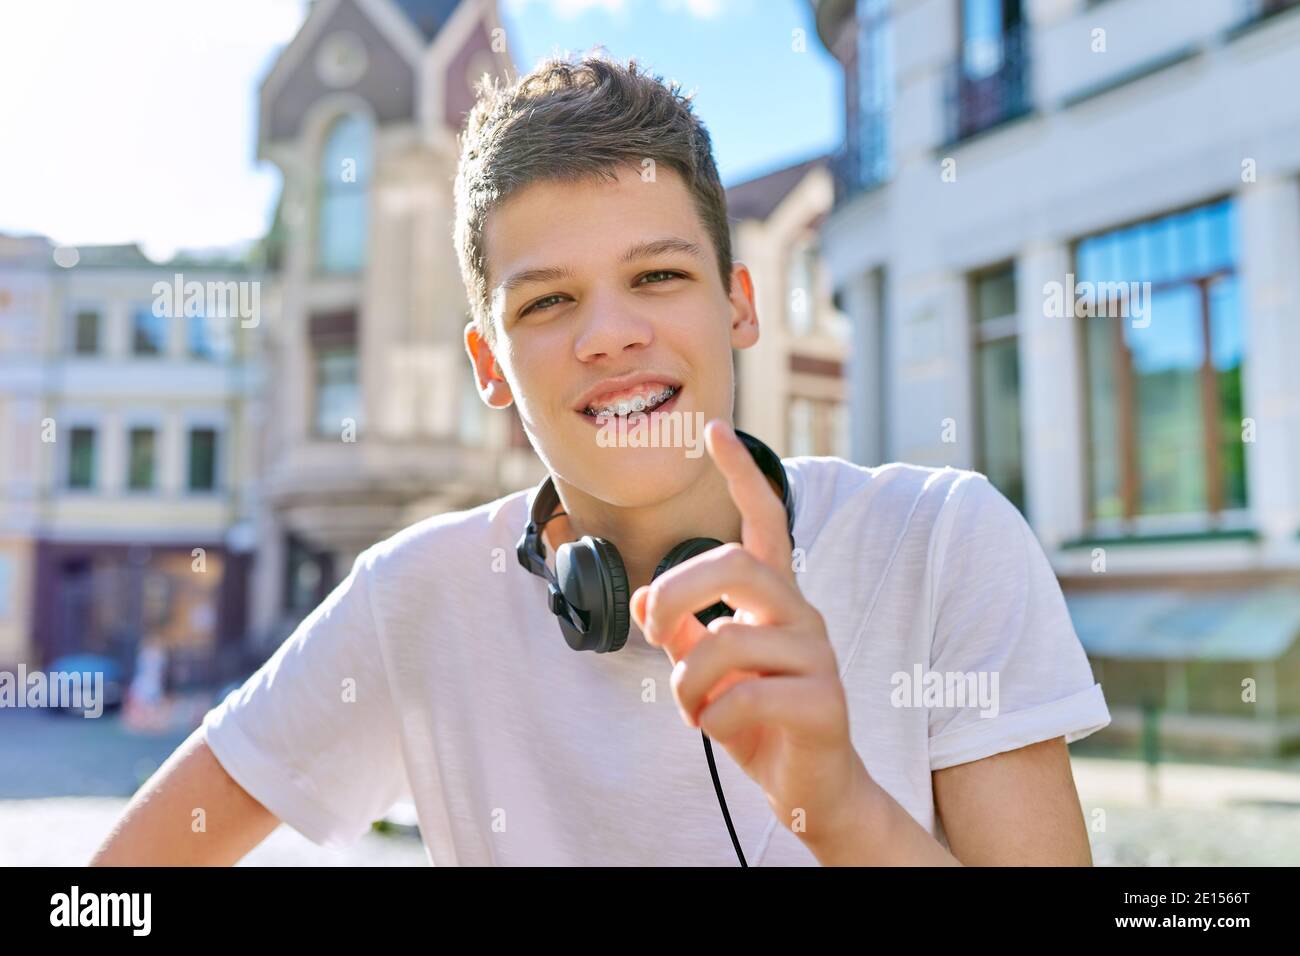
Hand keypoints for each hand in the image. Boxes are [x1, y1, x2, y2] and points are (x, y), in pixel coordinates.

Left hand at [630, 419, 872, 854]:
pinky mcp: (823, 702)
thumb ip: (683, 630)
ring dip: (685, 681)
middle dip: (675, 592)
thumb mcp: (710, 669)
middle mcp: (802, 614)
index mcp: (776, 598)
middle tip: (653, 631)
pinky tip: (715, 729)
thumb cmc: (759, 720)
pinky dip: (709, 718)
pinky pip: (742, 697)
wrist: (811, 790)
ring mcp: (817, 656)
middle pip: (732, 564)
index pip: (766, 520)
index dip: (742, 474)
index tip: (715, 430)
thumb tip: (641, 602)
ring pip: (726, 641)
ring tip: (688, 708)